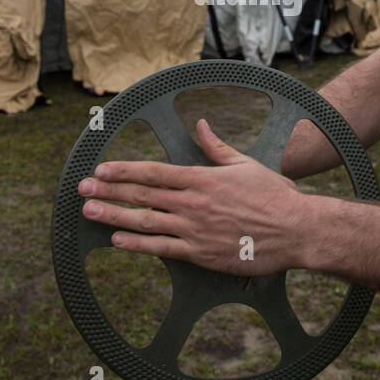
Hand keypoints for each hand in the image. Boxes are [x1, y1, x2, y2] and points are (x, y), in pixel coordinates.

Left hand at [78, 119, 310, 274]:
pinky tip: (118, 242)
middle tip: (82, 189)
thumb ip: (217, 147)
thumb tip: (200, 125)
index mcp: (202, 178)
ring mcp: (194, 229)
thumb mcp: (246, 163)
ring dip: (114, 217)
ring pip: (145, 222)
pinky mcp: (200, 254)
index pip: (154, 172)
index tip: (102, 169)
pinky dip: (138, 245)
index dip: (124, 170)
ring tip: (89, 213)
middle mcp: (193, 202)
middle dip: (108, 191)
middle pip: (142, 195)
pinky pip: (162, 248)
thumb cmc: (275, 195)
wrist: (297, 229)